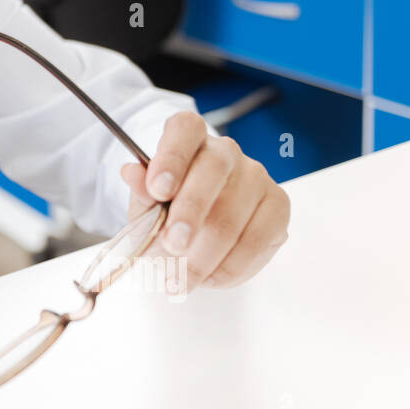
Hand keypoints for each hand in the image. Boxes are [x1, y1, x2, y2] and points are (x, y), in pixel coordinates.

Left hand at [119, 111, 289, 289]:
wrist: (196, 230)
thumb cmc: (168, 209)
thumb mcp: (146, 202)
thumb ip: (141, 190)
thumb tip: (131, 173)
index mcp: (189, 137)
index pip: (185, 129)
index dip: (172, 157)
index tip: (157, 189)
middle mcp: (226, 151)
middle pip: (213, 171)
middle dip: (190, 214)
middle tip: (172, 246)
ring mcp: (257, 177)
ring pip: (232, 216)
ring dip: (203, 256)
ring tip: (179, 279)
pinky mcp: (278, 207)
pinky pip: (256, 242)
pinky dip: (228, 268)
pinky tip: (209, 278)